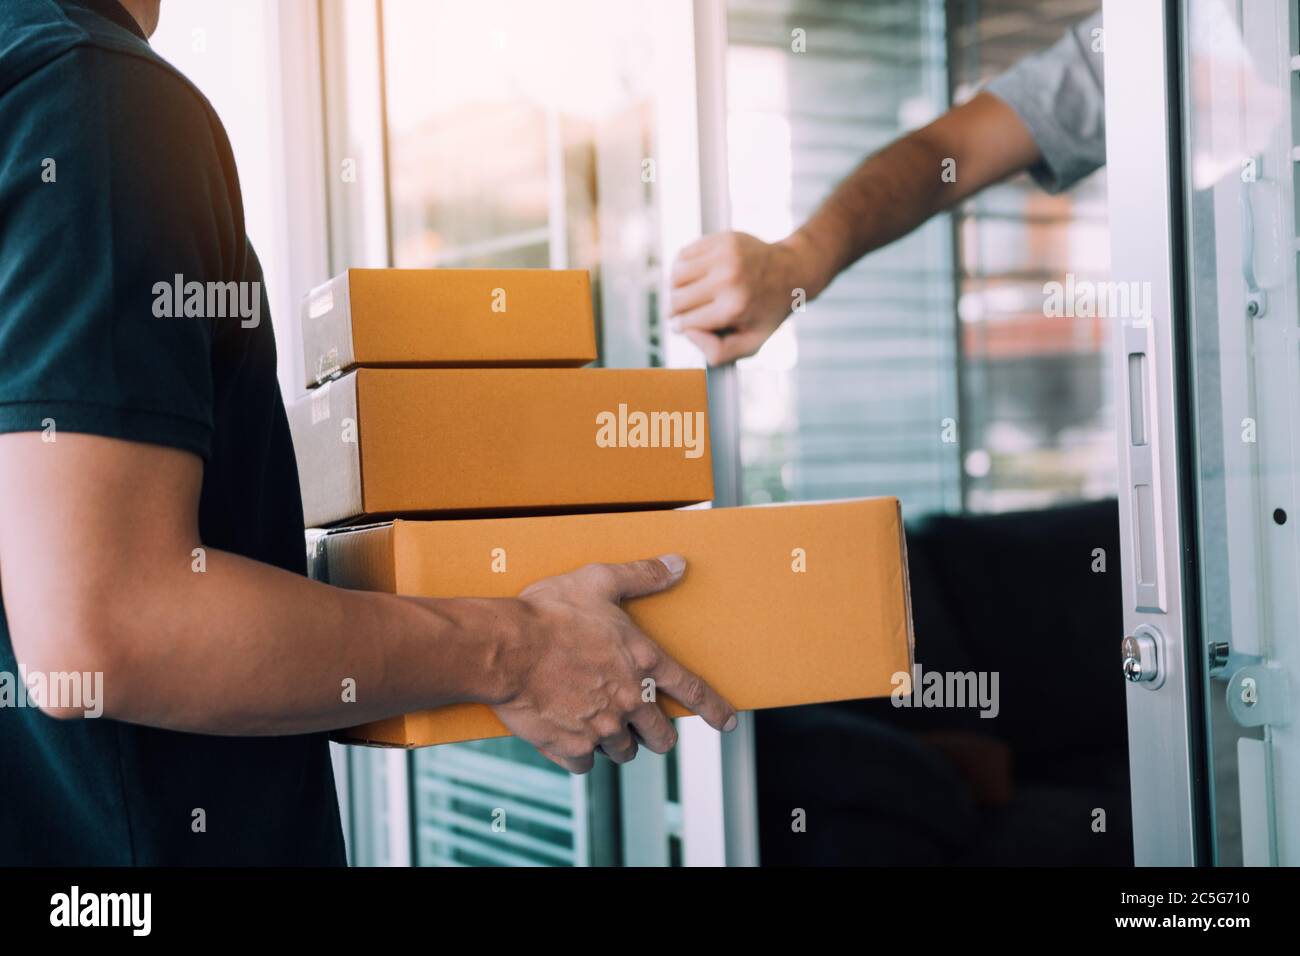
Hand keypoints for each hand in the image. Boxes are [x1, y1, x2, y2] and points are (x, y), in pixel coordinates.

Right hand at [493, 555, 736, 773]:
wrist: (505, 649)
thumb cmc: (549, 612)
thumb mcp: (599, 581)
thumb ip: (642, 575)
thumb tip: (677, 564)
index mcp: (642, 661)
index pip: (691, 690)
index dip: (714, 708)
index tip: (727, 722)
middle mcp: (629, 700)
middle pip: (660, 735)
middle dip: (656, 734)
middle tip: (644, 727)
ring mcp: (601, 727)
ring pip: (623, 751)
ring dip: (617, 742)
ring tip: (599, 725)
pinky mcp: (571, 746)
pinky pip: (585, 763)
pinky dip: (579, 753)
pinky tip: (568, 735)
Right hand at [668, 231, 815, 364]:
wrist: (792, 271)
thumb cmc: (768, 311)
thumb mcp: (751, 343)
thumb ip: (718, 353)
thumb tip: (688, 333)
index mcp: (733, 308)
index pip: (685, 322)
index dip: (681, 327)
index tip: (683, 326)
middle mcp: (727, 279)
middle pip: (676, 300)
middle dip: (675, 310)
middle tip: (684, 311)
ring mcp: (724, 256)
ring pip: (675, 275)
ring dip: (675, 288)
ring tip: (687, 293)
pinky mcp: (721, 239)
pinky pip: (683, 255)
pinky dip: (682, 267)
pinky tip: (695, 275)